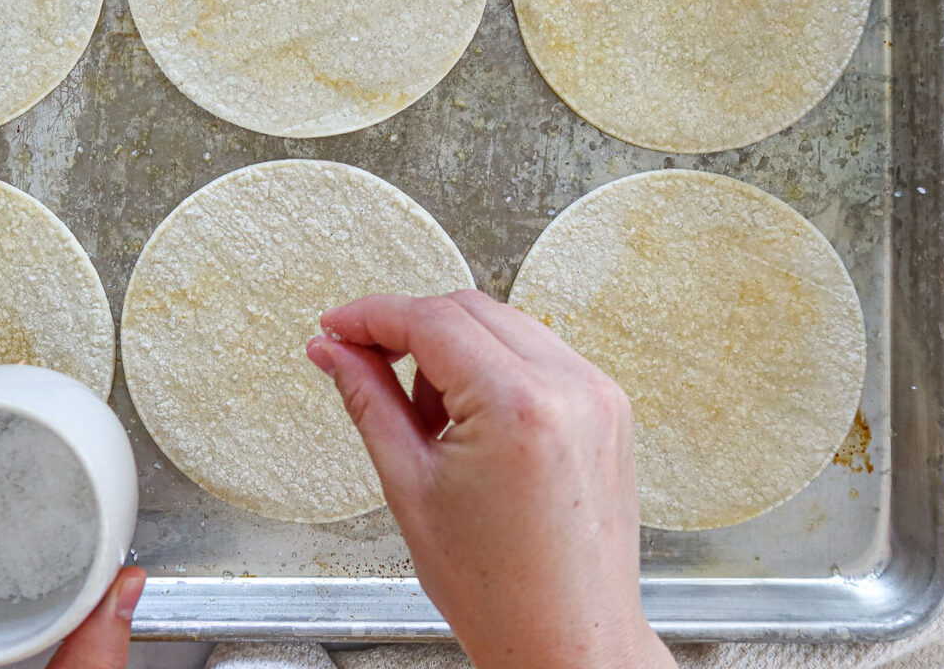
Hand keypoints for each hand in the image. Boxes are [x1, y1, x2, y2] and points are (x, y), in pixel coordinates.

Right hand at [308, 292, 676, 668]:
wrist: (569, 641)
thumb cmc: (497, 590)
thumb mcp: (410, 487)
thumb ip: (369, 401)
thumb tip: (334, 351)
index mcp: (518, 406)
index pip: (431, 320)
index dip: (371, 317)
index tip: (335, 328)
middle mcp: (569, 387)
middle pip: (469, 309)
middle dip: (409, 329)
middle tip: (363, 363)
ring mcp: (598, 394)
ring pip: (505, 325)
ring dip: (453, 350)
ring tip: (428, 422)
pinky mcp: (609, 407)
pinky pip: (539, 354)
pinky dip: (495, 368)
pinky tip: (471, 423)